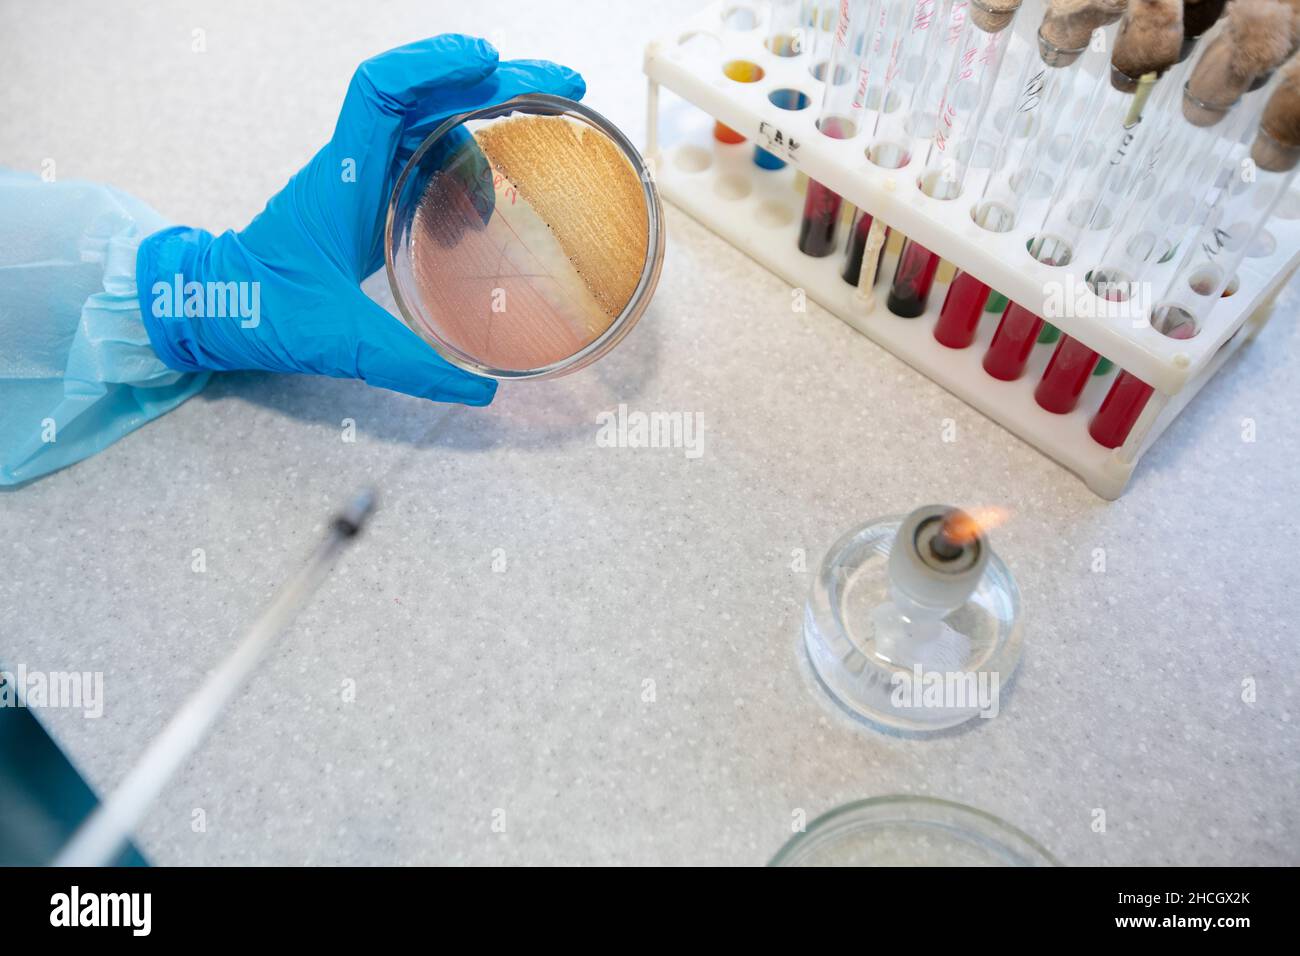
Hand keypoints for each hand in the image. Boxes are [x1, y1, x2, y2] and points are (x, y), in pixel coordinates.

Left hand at [137, 35, 584, 404]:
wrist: (212, 305)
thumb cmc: (262, 312)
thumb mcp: (341, 342)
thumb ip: (411, 368)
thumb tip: (481, 391)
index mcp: (341, 179)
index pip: (381, 91)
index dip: (435, 64)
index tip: (492, 62)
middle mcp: (353, 162)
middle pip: (424, 93)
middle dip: (492, 81)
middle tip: (560, 89)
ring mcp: (360, 173)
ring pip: (428, 121)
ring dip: (480, 131)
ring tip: (521, 167)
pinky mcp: (366, 191)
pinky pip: (422, 152)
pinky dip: (461, 167)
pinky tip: (479, 212)